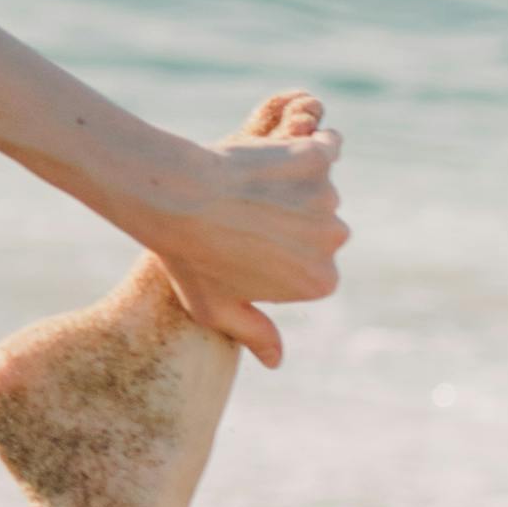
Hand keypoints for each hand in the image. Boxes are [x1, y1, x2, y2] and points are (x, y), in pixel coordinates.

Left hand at [123, 90, 346, 364]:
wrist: (173, 196)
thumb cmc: (188, 256)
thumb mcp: (214, 308)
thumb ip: (253, 334)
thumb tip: (276, 361)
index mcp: (319, 282)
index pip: (312, 265)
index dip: (279, 253)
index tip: (245, 244)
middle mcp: (333, 241)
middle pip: (320, 227)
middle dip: (291, 219)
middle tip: (242, 214)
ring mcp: (327, 198)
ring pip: (318, 188)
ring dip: (292, 183)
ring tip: (245, 188)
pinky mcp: (316, 156)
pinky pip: (325, 145)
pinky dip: (308, 145)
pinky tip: (271, 153)